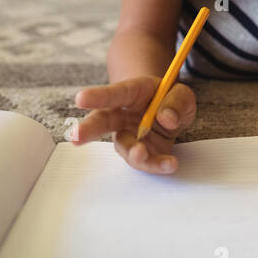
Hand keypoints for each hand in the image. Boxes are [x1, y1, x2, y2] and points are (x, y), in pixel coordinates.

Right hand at [72, 76, 196, 173]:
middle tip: (76, 137)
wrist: (171, 112)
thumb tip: (166, 118)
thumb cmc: (171, 99)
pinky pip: (145, 161)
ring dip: (132, 153)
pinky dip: (156, 164)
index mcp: (131, 93)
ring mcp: (129, 136)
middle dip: (88, 129)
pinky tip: (169, 163)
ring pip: (124, 147)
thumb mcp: (181, 93)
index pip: (114, 93)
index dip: (97, 96)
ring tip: (141, 153)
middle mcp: (123, 116)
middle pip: (102, 121)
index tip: (80, 98)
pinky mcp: (141, 153)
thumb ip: (176, 101)